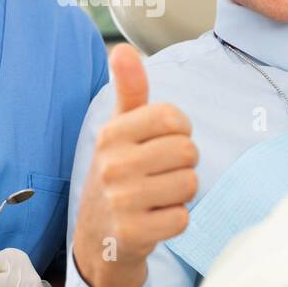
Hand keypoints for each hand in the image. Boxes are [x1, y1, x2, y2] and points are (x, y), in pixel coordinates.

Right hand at [72, 43, 197, 286]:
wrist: (97, 238)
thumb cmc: (118, 174)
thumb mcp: (119, 129)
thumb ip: (130, 89)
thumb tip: (123, 48)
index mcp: (111, 133)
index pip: (174, 118)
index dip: (179, 132)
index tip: (163, 143)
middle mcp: (112, 164)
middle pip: (188, 153)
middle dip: (183, 165)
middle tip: (160, 175)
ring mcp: (121, 200)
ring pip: (189, 185)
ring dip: (180, 194)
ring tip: (156, 197)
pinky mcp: (133, 233)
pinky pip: (183, 218)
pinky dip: (174, 221)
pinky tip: (153, 219)